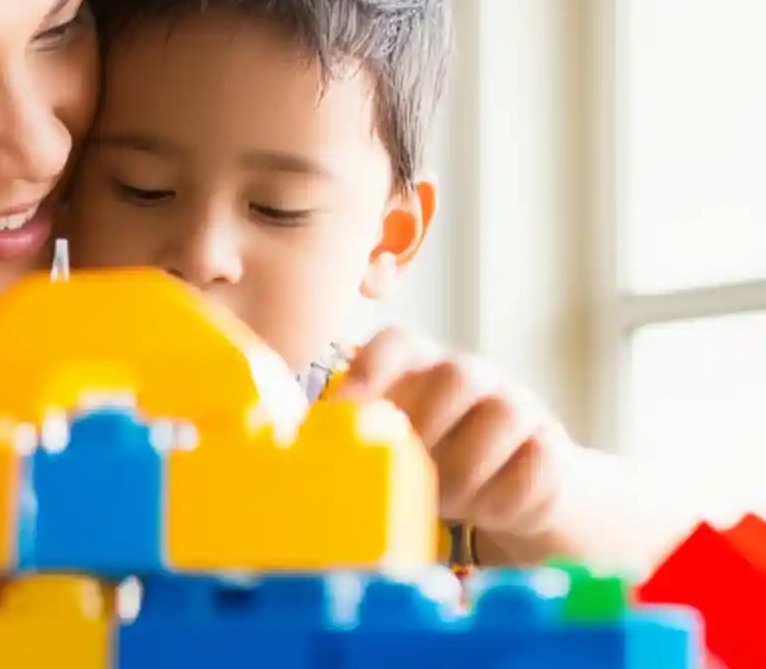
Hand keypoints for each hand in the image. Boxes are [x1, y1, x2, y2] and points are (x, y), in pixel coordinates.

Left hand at [334, 327, 573, 543]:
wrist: (518, 493)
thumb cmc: (437, 464)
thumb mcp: (394, 448)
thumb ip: (358, 440)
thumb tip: (303, 454)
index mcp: (421, 369)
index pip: (398, 342)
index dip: (373, 368)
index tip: (352, 407)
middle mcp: (473, 377)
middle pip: (457, 374)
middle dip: (428, 430)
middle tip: (411, 474)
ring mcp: (520, 407)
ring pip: (504, 416)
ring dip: (467, 471)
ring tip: (448, 504)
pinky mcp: (554, 449)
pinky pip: (537, 464)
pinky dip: (505, 500)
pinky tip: (487, 515)